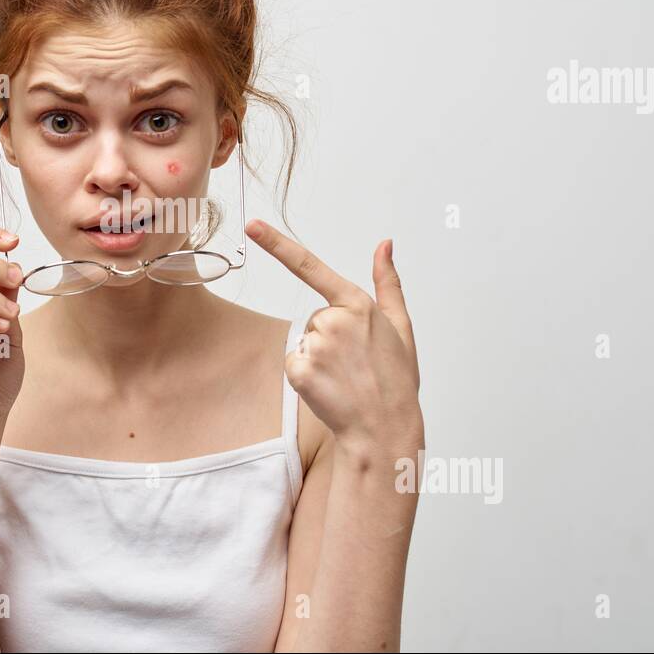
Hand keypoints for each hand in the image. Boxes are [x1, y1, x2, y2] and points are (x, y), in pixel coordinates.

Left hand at [245, 219, 421, 452]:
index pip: (310, 266)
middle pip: (315, 319)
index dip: (277, 244)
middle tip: (355, 363)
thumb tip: (384, 245)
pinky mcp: (299, 369)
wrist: (384, 427)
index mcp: (358, 304)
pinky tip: (330, 387)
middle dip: (331, 338)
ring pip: (305, 341)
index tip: (252, 226)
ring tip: (345, 377)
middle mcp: (333, 320)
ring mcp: (315, 345)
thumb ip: (389, 283)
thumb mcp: (401, 327)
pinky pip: (295, 363)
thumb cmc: (395, 380)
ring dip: (320, 358)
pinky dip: (308, 376)